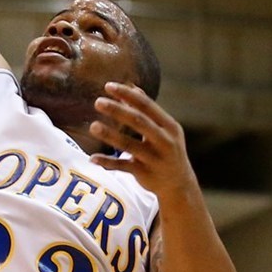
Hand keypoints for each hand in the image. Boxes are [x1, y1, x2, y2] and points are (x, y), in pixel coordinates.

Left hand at [89, 83, 196, 201]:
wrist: (179, 184)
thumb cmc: (167, 149)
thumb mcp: (164, 129)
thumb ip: (147, 110)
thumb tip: (131, 87)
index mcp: (169, 126)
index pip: (147, 106)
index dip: (128, 94)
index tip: (108, 86)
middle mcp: (165, 141)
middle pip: (139, 122)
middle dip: (118, 111)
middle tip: (98, 102)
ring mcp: (155, 158)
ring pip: (129, 145)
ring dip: (110, 135)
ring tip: (93, 126)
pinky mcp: (145, 174)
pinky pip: (123, 167)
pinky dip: (107, 163)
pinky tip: (92, 158)